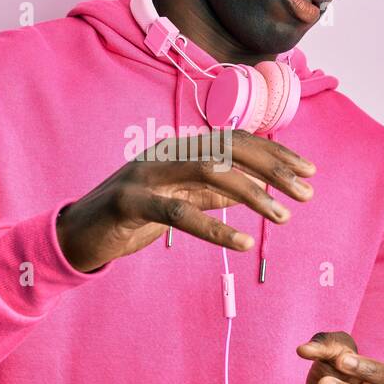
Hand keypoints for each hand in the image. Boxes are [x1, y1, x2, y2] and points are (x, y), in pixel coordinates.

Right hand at [54, 129, 315, 272]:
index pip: (236, 141)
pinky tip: (242, 242)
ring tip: (283, 216)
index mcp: (179, 148)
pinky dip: (214, 227)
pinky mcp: (130, 202)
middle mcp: (165, 152)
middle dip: (273, 168)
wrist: (75, 235)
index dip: (275, 154)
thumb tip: (255, 189)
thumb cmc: (130, 218)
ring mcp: (145, 174)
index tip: (308, 172)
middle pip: (230, 149)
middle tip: (306, 192)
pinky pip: (179, 213)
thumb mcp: (179, 200)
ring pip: (210, 172)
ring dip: (252, 194)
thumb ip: (212, 193)